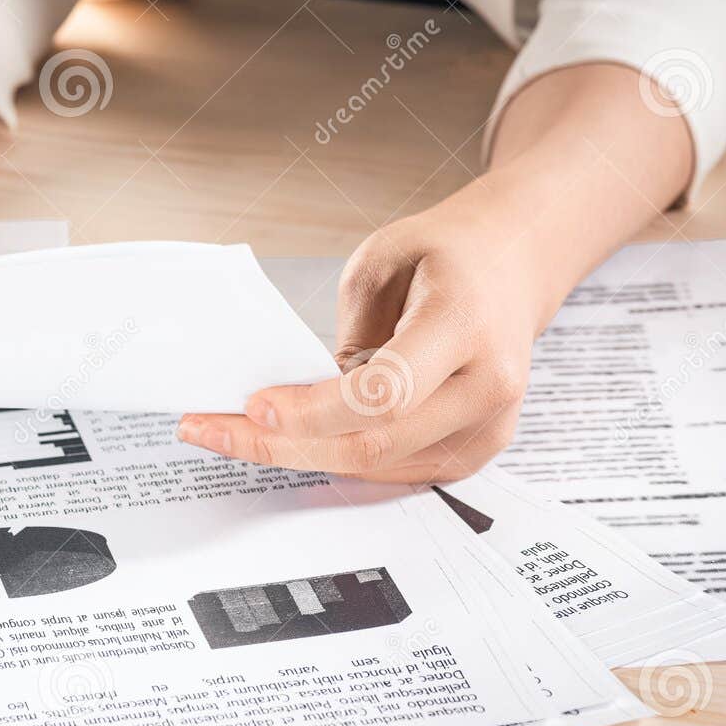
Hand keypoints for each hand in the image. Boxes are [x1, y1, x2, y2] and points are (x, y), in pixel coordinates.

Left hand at [175, 200, 542, 482]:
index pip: (385, 392)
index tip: (253, 405)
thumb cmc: (444, 255)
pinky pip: (393, 470)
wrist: (512, 265)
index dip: (313, 410)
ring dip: (298, 455)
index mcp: (465, 326)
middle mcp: (488, 386)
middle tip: (212, 429)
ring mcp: (488, 427)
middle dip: (282, 443)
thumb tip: (296, 397)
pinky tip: (286, 442)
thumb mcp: (381, 262)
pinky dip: (334, 458)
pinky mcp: (474, 450)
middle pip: (373, 442)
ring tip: (232, 434)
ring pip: (377, 467)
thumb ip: (347, 335)